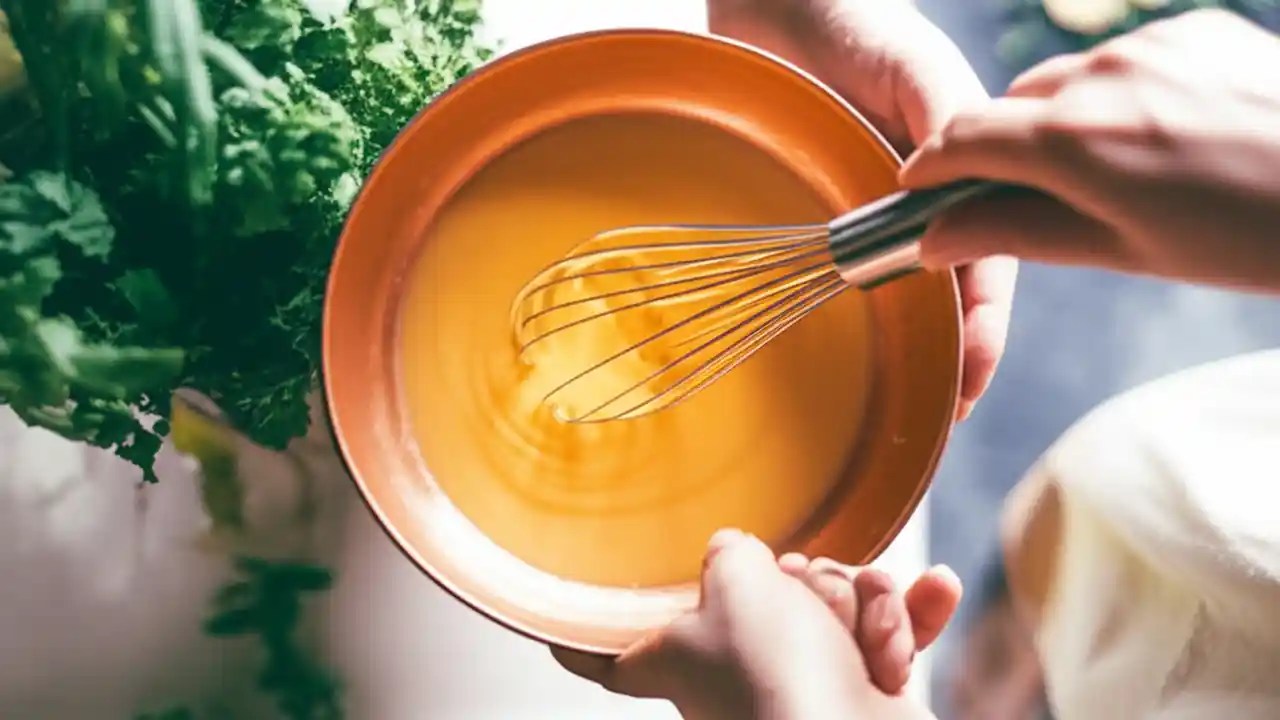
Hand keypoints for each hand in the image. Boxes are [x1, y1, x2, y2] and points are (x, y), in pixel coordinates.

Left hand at [552, 530, 956, 719]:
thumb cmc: (775, 679)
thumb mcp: (735, 579)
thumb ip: (731, 551)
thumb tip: (739, 553)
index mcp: (675, 652)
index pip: (604, 652)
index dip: (575, 639)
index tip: (545, 631)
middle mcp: (735, 666)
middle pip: (768, 587)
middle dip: (810, 580)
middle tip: (808, 608)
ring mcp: (802, 676)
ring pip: (836, 595)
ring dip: (866, 601)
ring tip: (864, 636)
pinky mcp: (864, 685)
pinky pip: (889, 625)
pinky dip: (913, 612)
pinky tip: (935, 590)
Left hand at [708, 0, 1018, 419]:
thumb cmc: (848, 18)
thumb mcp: (910, 65)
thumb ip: (947, 119)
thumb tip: (970, 185)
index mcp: (960, 167)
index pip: (985, 259)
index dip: (982, 325)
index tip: (968, 382)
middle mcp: (920, 192)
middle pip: (949, 286)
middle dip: (953, 352)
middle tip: (941, 415)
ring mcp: (871, 201)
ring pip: (898, 285)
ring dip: (907, 342)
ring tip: (907, 402)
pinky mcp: (823, 203)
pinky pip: (841, 266)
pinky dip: (851, 308)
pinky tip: (851, 345)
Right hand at [901, 9, 1279, 293]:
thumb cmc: (1249, 238)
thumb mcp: (1122, 251)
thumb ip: (1015, 232)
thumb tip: (937, 238)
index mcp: (1073, 142)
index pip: (959, 138)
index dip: (931, 168)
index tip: (920, 190)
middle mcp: (1101, 76)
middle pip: (1009, 108)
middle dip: (1002, 149)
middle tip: (1030, 199)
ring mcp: (1149, 43)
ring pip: (1065, 81)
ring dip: (1062, 121)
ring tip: (1115, 172)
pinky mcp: (1191, 28)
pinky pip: (1122, 59)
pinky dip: (1117, 95)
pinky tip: (1164, 136)